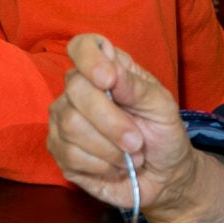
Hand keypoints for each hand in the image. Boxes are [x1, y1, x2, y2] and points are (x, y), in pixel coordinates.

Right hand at [46, 35, 223, 222]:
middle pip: (75, 90)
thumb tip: (111, 71)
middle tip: (137, 141)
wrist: (164, 176)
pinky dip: (101, 166)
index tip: (108, 80)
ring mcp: (63, 119)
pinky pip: (70, 155)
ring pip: (71, 125)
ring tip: (130, 155)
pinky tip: (115, 167)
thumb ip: (137, 88)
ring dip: (110, 148)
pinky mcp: (59, 150)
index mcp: (106, 69)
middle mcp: (78, 89)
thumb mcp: (162, 107)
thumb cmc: (163, 133)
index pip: (82, 46)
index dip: (89, 59)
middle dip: (111, 121)